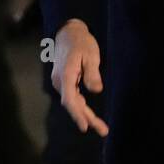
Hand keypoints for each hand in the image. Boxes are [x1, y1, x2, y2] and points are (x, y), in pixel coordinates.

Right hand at [51, 20, 108, 134]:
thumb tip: (96, 90)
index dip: (77, 114)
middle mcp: (60, 81)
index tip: (85, 127)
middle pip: (72, 105)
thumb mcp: (90, 54)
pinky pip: (72, 97)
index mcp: (65, 75)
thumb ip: (92, 72)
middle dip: (87, 118)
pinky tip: (90, 115)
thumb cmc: (81, 42)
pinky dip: (81, 107)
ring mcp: (61, 82)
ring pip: (73, 102)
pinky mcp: (65, 82)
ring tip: (101, 127)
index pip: (69, 100)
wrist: (68, 32)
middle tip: (103, 131)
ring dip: (85, 114)